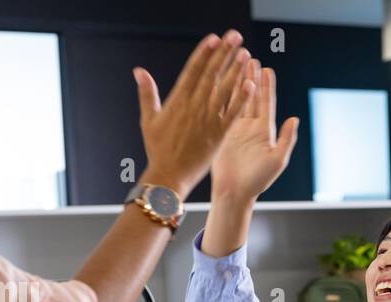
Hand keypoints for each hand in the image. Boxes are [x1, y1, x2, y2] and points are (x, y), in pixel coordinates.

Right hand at [133, 31, 254, 197]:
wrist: (169, 175)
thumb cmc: (157, 148)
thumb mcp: (149, 119)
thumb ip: (147, 93)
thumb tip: (139, 70)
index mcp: (177, 101)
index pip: (193, 70)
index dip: (204, 53)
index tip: (214, 38)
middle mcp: (194, 107)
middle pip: (211, 75)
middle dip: (224, 54)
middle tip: (235, 36)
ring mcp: (208, 120)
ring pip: (224, 91)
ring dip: (236, 71)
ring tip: (246, 53)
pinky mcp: (219, 135)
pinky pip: (233, 113)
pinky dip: (241, 99)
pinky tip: (251, 84)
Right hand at [210, 62, 299, 203]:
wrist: (234, 193)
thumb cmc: (258, 180)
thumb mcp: (277, 160)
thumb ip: (286, 139)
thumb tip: (294, 119)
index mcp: (265, 132)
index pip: (266, 104)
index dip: (267, 86)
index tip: (267, 69)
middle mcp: (251, 128)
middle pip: (252, 97)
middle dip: (252, 78)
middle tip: (251, 58)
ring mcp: (236, 129)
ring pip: (237, 101)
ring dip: (237, 83)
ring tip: (236, 65)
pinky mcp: (222, 133)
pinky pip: (222, 111)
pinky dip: (222, 96)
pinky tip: (219, 82)